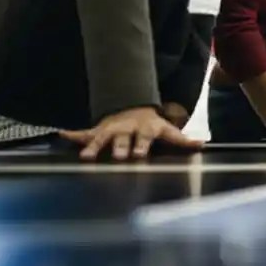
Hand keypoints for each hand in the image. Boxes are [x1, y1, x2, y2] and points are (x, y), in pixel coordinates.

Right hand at [59, 106, 202, 160]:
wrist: (133, 109)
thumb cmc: (152, 127)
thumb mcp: (169, 131)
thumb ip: (183, 140)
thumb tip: (202, 145)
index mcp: (145, 131)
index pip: (144, 139)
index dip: (141, 146)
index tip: (138, 155)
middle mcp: (127, 130)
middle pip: (122, 140)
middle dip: (119, 148)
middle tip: (116, 157)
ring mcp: (111, 130)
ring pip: (101, 138)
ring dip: (94, 146)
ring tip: (86, 156)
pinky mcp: (97, 132)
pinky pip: (84, 134)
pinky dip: (73, 135)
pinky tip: (62, 134)